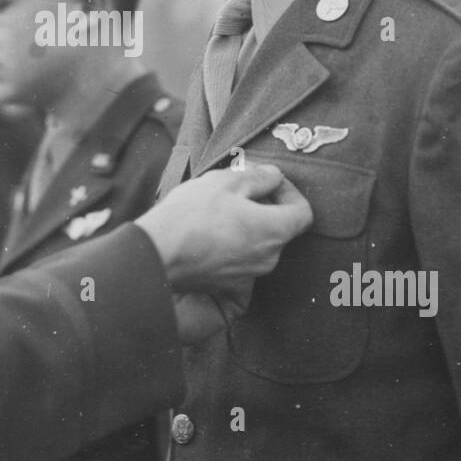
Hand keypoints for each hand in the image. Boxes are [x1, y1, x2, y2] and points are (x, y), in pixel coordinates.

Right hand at [135, 163, 311, 296]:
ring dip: (247, 223)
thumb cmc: (192, 216)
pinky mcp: (227, 283)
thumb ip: (259, 177)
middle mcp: (268, 258)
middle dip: (265, 205)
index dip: (290, 192)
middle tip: (238, 189)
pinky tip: (208, 228)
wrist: (157, 254)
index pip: (303, 212)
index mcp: (274, 232)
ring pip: (258, 242)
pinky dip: (232, 241)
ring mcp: (248, 275)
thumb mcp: (227, 181)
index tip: (269, 181)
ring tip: (218, 207)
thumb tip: (274, 177)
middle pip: (280, 227)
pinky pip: (240, 257)